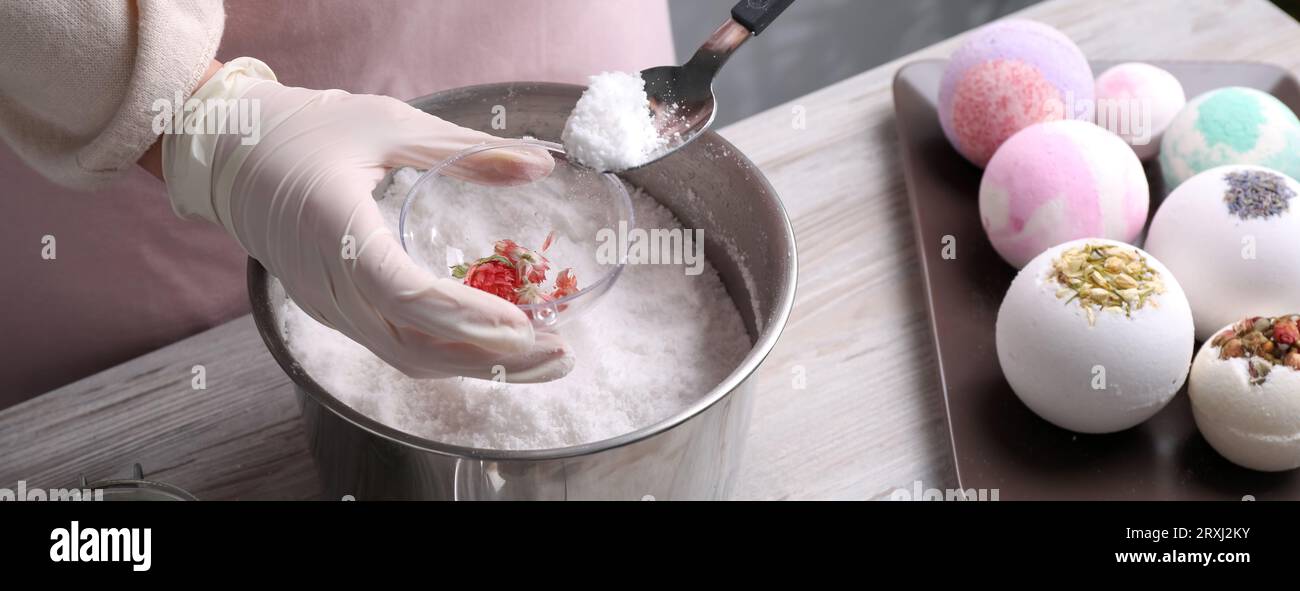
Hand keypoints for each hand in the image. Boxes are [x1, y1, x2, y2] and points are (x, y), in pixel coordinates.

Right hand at [162, 59, 571, 381]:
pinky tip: (492, 346)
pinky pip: (393, 346)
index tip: (522, 325)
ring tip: (540, 358)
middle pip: (413, 347)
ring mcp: (327, 306)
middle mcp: (328, 284)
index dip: (464, 316)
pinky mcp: (333, 312)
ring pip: (405, 357)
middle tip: (559, 354)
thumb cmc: (308, 130)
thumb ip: (466, 150)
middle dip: (490, 359)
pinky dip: (447, 353)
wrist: (229, 151)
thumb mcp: (390, 124)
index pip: (402, 293)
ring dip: (475, 365)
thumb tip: (540, 165)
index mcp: (335, 229)